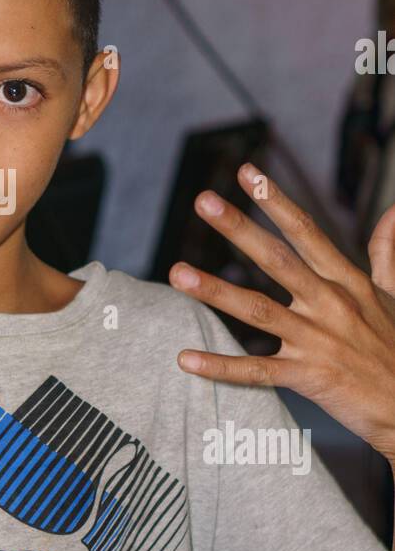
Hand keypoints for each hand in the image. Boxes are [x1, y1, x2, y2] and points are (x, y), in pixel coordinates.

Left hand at [168, 162, 394, 464]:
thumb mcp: (393, 294)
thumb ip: (386, 252)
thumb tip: (393, 211)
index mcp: (346, 280)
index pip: (306, 232)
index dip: (276, 200)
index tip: (247, 172)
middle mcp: (330, 304)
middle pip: (277, 259)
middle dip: (240, 229)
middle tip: (203, 200)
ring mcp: (317, 341)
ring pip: (258, 311)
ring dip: (216, 291)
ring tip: (177, 273)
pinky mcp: (308, 377)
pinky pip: (257, 371)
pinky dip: (221, 367)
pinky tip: (186, 359)